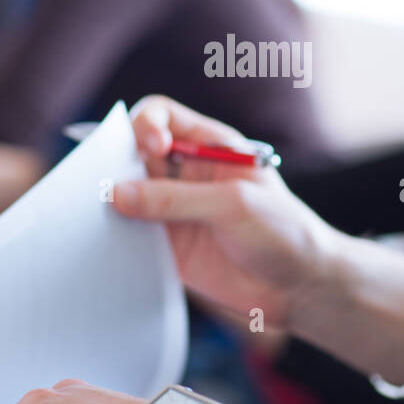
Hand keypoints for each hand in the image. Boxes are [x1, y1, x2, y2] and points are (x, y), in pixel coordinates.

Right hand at [112, 96, 341, 328]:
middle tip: (107, 183)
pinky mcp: (167, 245)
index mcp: (209, 146)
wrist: (301, 287)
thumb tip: (117, 194)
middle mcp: (185, 174)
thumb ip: (176, 199)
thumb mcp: (234, 205)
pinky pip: (130, 234)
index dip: (146, 125)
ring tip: (102, 215)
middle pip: (133, 153)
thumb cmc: (284, 232)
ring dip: (110, 202)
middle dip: (116, 162)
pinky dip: (116, 236)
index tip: (152, 148)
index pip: (162, 117)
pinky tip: (112, 244)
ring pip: (125, 194)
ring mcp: (173, 210)